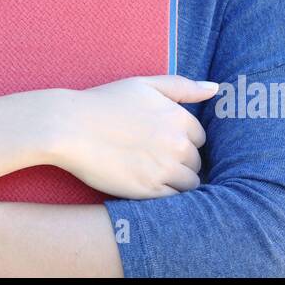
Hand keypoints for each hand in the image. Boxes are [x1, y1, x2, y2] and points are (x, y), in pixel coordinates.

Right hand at [48, 75, 218, 199]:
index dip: (182, 140)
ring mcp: (164, 168)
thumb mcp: (143, 85)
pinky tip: (146, 185)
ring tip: (151, 173)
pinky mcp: (149, 190)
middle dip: (181, 161)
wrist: (69, 127)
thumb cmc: (103, 103)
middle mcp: (177, 144)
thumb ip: (182, 86)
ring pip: (190, 183)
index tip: (162, 142)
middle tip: (153, 158)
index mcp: (178, 117)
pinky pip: (174, 199)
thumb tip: (215, 88)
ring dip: (176, 180)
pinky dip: (165, 194)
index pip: (200, 137)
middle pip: (196, 161)